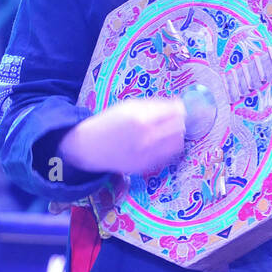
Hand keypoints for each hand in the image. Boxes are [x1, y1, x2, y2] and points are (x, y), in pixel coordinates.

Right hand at [58, 96, 185, 175]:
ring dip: (176, 134)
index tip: (178, 106)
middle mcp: (146, 138)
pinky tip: (159, 142)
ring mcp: (147, 154)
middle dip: (179, 120)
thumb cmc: (110, 122)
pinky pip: (168, 156)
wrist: (91, 146)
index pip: (175, 112)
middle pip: (179, 127)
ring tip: (167, 130)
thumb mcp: (129, 106)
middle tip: (174, 118)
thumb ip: (154, 105)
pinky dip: (168, 147)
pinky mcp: (147, 166)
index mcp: (141, 118)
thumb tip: (179, 105)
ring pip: (177, 143)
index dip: (180, 108)